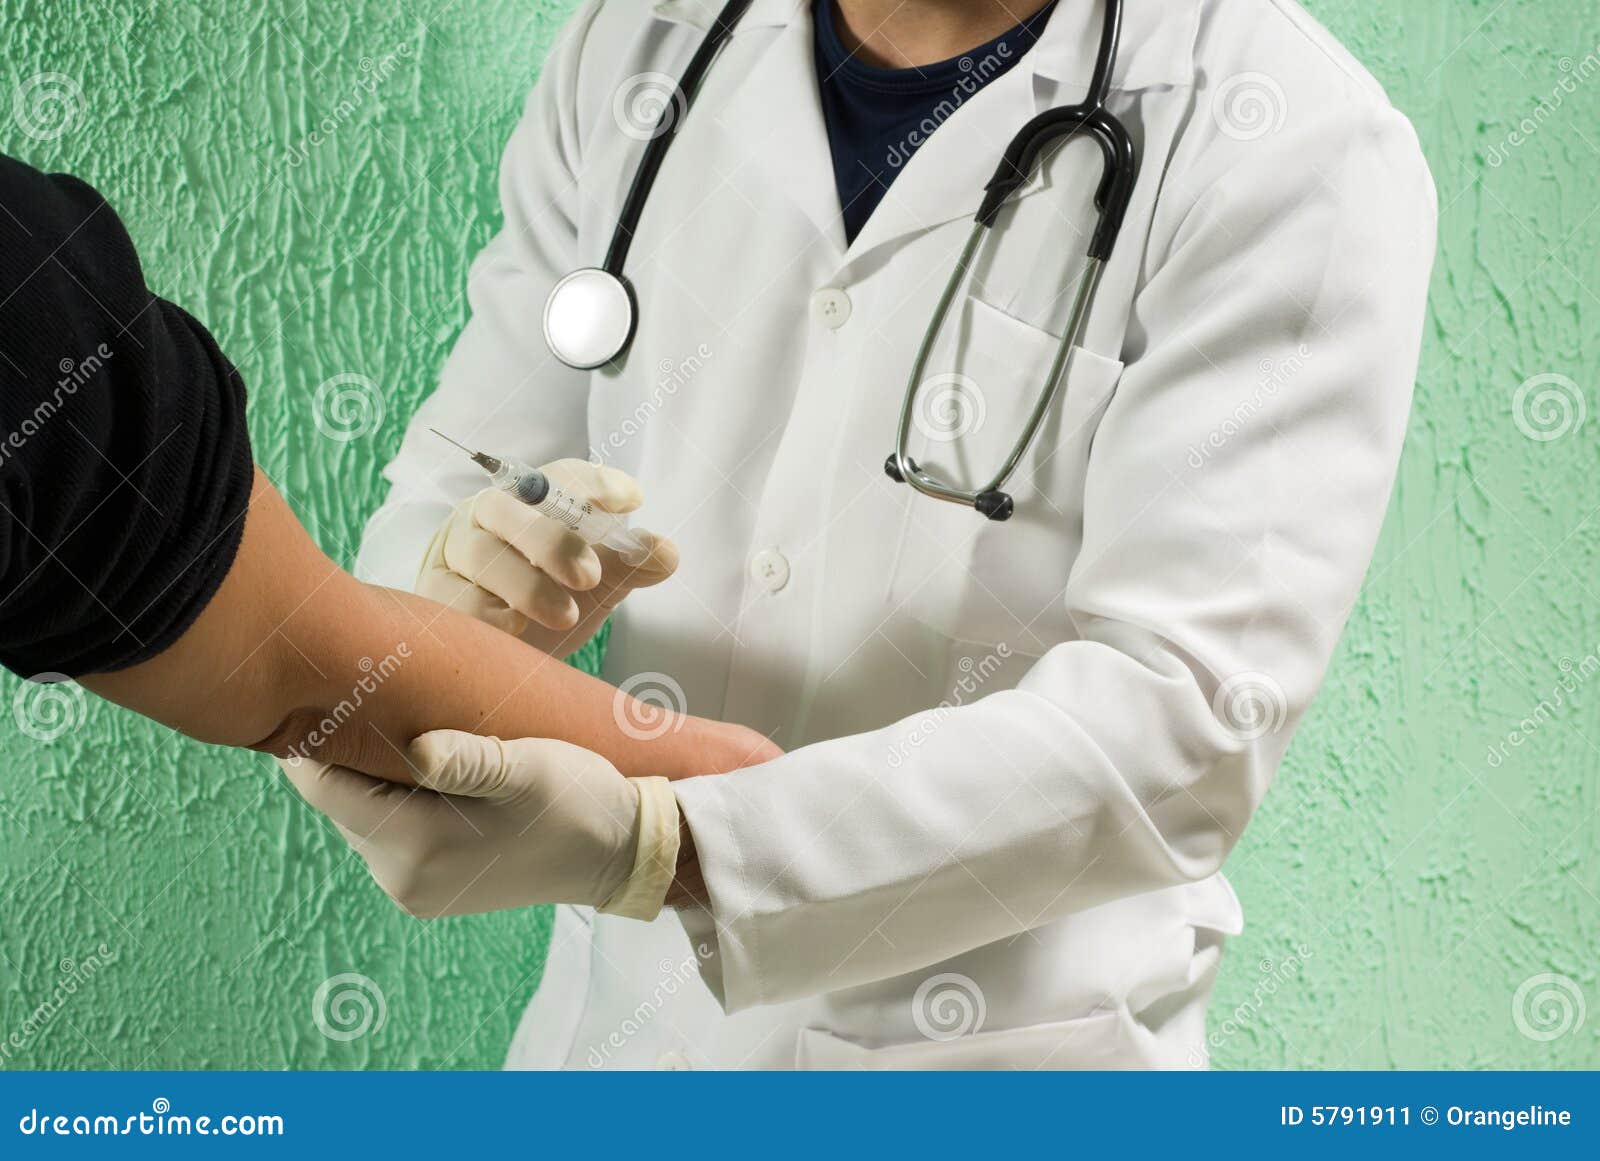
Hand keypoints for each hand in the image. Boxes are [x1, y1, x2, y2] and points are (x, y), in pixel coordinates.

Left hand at [282, 729, 664, 917]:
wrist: (619, 852)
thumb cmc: (578, 800)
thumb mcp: (529, 767)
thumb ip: (468, 758)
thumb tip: (413, 745)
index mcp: (417, 847)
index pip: (322, 787)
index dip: (308, 737)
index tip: (314, 685)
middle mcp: (402, 879)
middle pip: (337, 801)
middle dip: (346, 752)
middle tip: (366, 693)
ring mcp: (413, 890)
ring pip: (361, 816)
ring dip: (374, 776)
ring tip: (403, 728)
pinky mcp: (428, 890)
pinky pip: (387, 835)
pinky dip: (396, 800)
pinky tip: (426, 768)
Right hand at [416, 460, 677, 655]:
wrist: (500, 645)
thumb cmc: (554, 593)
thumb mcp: (601, 581)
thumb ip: (633, 564)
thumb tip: (666, 552)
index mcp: (536, 498)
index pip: (562, 476)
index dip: (594, 483)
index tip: (630, 499)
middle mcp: (490, 514)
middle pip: (510, 510)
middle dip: (552, 542)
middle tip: (590, 576)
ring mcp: (455, 549)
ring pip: (481, 554)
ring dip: (526, 586)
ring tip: (563, 616)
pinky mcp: (432, 591)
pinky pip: (452, 597)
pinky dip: (485, 612)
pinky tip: (512, 628)